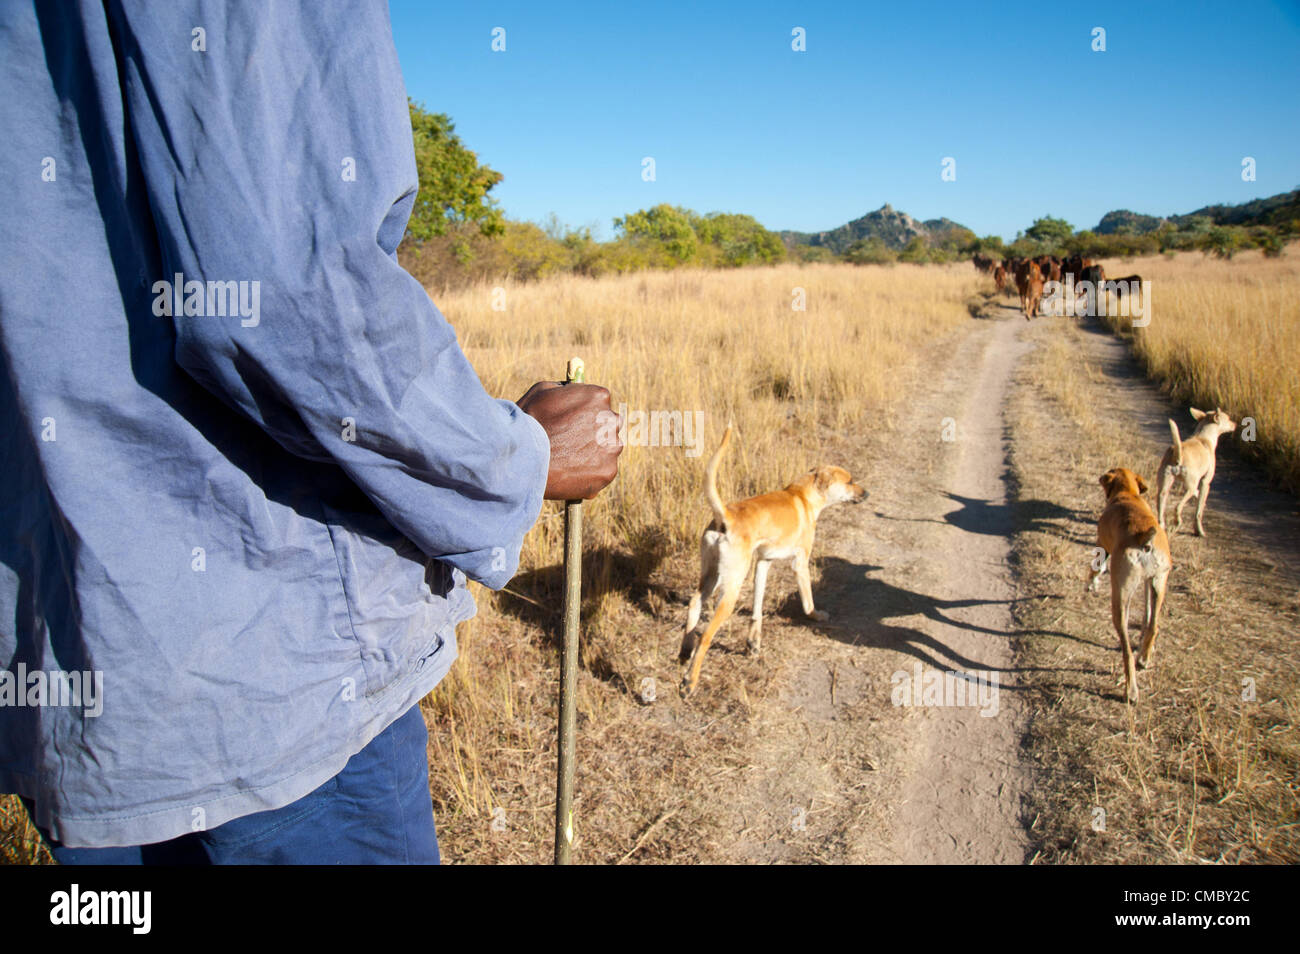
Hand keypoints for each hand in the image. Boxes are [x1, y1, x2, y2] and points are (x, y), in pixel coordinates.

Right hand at [516, 380, 621, 499]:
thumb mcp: (543, 391)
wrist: (524, 457)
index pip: (600, 402)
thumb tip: (569, 390)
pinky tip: (570, 471)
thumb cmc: (529, 421)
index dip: (586, 412)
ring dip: (594, 453)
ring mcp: (611, 446)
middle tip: (573, 441)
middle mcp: (611, 420)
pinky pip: (603, 470)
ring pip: (608, 449)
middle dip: (595, 432)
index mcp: (599, 396)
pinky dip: (590, 473)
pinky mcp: (608, 470)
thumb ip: (564, 389)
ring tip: (569, 459)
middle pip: (609, 425)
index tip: (574, 422)